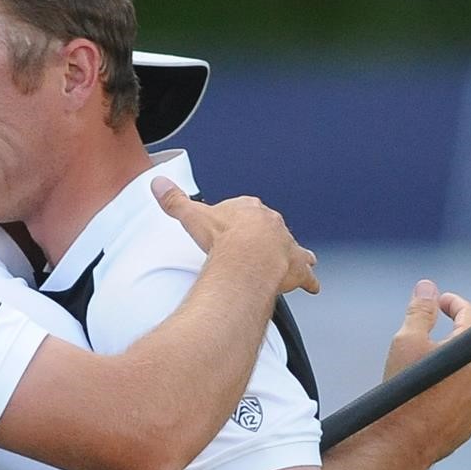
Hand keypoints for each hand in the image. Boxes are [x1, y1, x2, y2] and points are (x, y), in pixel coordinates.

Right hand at [152, 177, 318, 294]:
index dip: (239, 217)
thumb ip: (176, 201)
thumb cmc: (223, 238)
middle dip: (265, 234)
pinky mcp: (295, 267)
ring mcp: (286, 246)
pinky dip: (308, 280)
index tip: (233, 225)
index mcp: (250, 210)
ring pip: (291, 247)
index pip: (245, 208)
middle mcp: (272, 225)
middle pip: (270, 227)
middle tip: (256, 246)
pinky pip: (305, 274)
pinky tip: (312, 285)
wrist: (247, 258)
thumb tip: (158, 184)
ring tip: (295, 259)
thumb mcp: (193, 216)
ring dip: (292, 253)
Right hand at [374, 280, 470, 465]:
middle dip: (461, 327)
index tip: (439, 302)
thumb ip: (420, 311)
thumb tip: (427, 287)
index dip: (453, 302)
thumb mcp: (406, 341)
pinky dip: (457, 383)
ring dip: (459, 357)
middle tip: (440, 322)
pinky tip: (435, 387)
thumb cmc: (404, 389)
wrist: (402, 442)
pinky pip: (470, 393)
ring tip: (434, 356)